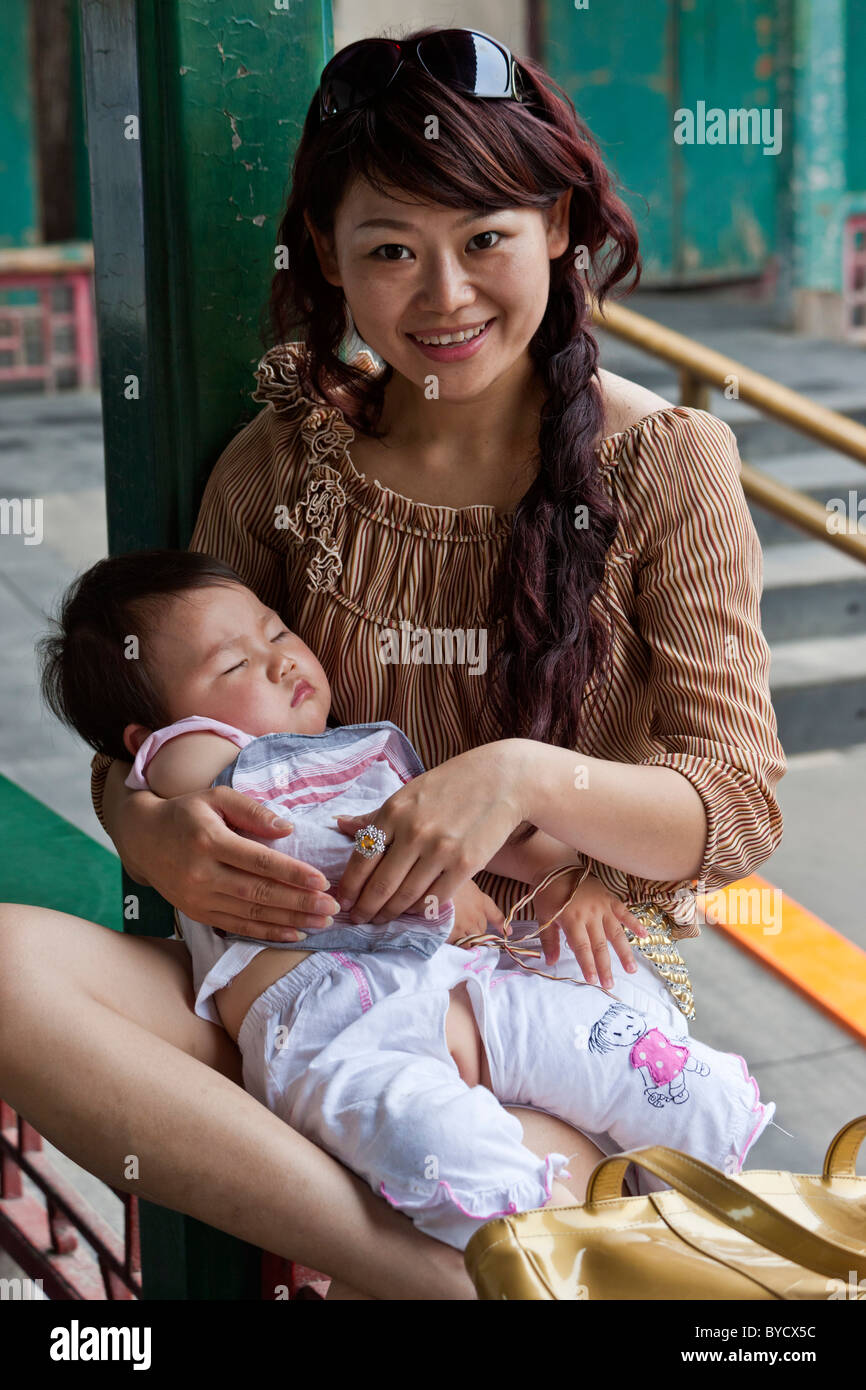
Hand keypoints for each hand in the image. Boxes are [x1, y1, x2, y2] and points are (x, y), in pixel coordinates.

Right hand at [120, 787, 340, 940]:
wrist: (142, 840)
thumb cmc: (186, 813)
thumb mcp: (216, 797)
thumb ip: (252, 810)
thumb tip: (287, 828)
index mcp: (209, 841)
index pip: (259, 861)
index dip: (292, 873)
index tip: (322, 881)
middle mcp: (202, 874)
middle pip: (259, 893)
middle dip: (300, 903)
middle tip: (333, 908)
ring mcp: (198, 898)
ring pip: (251, 914)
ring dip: (290, 921)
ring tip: (323, 923)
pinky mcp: (197, 913)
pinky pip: (237, 927)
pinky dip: (267, 933)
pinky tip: (294, 934)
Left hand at [332, 740, 525, 926]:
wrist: (501, 779)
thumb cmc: (451, 784)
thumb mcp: (409, 793)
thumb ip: (376, 815)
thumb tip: (339, 823)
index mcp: (393, 811)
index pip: (361, 858)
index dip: (349, 886)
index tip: (344, 900)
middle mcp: (413, 832)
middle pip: (380, 885)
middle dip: (365, 908)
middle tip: (358, 919)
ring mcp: (440, 850)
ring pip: (406, 896)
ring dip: (390, 914)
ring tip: (382, 920)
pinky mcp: (465, 865)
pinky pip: (435, 898)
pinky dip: (420, 910)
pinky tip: (413, 911)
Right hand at [446, 881, 505, 945]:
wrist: (431, 886)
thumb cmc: (444, 877)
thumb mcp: (460, 878)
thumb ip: (466, 888)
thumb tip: (465, 884)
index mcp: (479, 900)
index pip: (494, 914)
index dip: (501, 924)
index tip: (508, 932)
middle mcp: (476, 915)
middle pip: (482, 931)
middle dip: (476, 932)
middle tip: (464, 928)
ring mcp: (465, 926)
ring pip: (471, 941)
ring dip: (466, 941)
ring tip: (455, 937)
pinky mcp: (453, 934)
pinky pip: (457, 944)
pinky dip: (453, 943)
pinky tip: (446, 938)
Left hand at [532, 869, 647, 988]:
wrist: (557, 867)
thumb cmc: (548, 894)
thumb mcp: (543, 916)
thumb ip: (549, 940)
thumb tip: (550, 962)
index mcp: (571, 919)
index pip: (581, 947)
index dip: (587, 964)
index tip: (592, 981)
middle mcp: (589, 914)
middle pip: (600, 944)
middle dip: (605, 966)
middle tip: (609, 984)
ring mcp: (602, 906)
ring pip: (616, 932)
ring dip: (624, 952)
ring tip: (631, 969)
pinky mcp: (610, 898)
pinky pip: (624, 912)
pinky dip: (635, 923)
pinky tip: (645, 935)